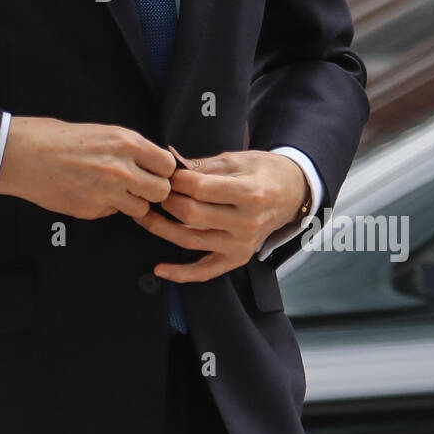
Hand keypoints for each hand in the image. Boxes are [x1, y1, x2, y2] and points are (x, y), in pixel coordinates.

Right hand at [0, 116, 175, 219]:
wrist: (24, 155)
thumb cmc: (58, 138)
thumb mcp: (102, 132)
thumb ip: (129, 148)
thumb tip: (149, 162)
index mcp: (126, 142)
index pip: (167, 165)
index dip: (161, 171)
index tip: (152, 171)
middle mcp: (122, 168)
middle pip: (162, 191)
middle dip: (152, 190)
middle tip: (137, 186)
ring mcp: (107, 192)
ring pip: (141, 208)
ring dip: (132, 203)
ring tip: (113, 191)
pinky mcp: (92, 210)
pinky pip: (113, 213)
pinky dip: (108, 207)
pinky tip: (90, 194)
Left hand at [133, 149, 309, 283]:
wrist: (292, 193)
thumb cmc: (263, 172)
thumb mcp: (237, 160)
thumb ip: (202, 166)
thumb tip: (169, 162)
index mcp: (248, 194)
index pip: (199, 188)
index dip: (175, 180)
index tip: (165, 173)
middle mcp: (245, 223)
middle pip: (190, 215)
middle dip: (166, 201)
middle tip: (155, 190)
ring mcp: (240, 244)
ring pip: (189, 240)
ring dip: (160, 228)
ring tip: (142, 215)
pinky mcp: (236, 258)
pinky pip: (205, 271)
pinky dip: (181, 273)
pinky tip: (159, 268)